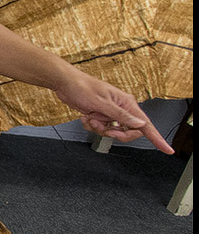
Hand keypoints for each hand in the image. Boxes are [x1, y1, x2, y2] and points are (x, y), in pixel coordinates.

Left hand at [55, 72, 174, 153]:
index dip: (157, 138)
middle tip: (103, 127)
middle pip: (129, 132)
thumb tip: (140, 123)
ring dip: (99, 128)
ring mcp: (110, 113)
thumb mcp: (102, 103)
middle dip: (115, 133)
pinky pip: (101, 129)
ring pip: (112, 132)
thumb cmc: (82, 87)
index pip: (146, 124)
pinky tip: (86, 116)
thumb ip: (121, 115)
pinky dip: (92, 125)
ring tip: (91, 117)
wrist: (66, 84)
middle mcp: (121, 109)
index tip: (167, 150)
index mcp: (127, 103)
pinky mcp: (100, 116)